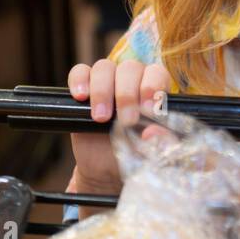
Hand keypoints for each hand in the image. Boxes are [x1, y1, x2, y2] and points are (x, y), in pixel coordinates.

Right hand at [65, 60, 169, 205]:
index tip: (148, 109)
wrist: (107, 170)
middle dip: (127, 95)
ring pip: (104, 68)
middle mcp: (131, 80)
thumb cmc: (136, 155)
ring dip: (102, 91)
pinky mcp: (83, 90)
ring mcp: (106, 82)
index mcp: (153, 89)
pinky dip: (79, 80)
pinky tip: (80, 97)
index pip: (155, 73)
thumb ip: (160, 142)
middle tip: (126, 121)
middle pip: (129, 68)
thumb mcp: (152, 152)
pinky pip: (79, 72)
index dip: (152, 86)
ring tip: (101, 118)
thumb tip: (153, 132)